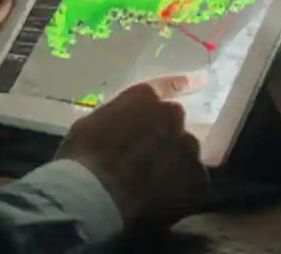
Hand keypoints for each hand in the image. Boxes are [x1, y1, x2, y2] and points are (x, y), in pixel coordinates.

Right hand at [55, 77, 209, 230]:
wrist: (95, 198)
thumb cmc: (83, 160)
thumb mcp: (88, 127)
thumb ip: (113, 120)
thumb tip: (118, 128)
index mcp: (144, 98)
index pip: (165, 86)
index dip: (177, 86)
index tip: (197, 81)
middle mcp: (172, 117)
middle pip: (175, 123)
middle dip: (165, 136)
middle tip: (147, 157)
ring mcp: (188, 148)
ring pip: (186, 153)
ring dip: (174, 162)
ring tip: (154, 183)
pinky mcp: (198, 179)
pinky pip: (193, 181)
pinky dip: (182, 188)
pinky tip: (163, 199)